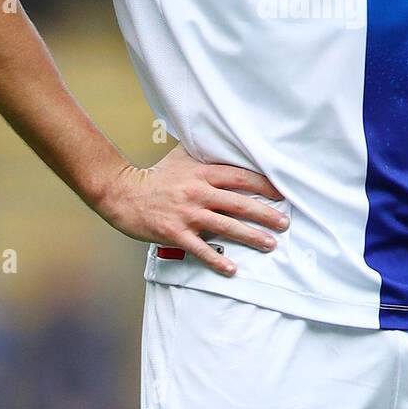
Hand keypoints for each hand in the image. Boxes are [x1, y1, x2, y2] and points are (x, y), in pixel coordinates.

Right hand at [95, 142, 288, 276]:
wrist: (122, 193)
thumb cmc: (155, 176)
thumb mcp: (181, 156)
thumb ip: (204, 151)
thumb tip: (225, 139)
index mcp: (202, 172)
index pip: (240, 177)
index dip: (264, 185)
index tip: (282, 193)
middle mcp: (198, 192)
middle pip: (239, 203)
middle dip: (265, 214)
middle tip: (285, 222)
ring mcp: (187, 214)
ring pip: (226, 226)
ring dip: (251, 236)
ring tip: (270, 244)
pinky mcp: (175, 233)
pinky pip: (201, 248)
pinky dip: (217, 260)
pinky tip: (232, 269)